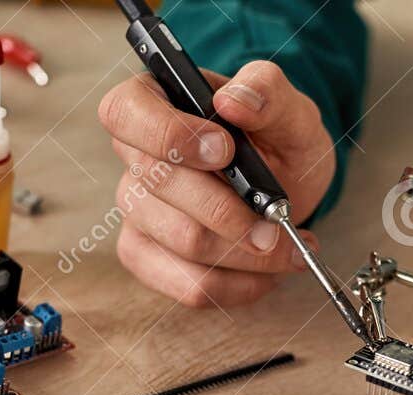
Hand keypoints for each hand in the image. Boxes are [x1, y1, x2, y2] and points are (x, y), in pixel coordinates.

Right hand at [97, 61, 335, 306]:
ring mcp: (138, 209)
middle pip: (161, 187)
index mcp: (154, 101)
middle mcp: (134, 156)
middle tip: (279, 218)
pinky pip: (187, 285)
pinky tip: (267, 273)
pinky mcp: (149, 256)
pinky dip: (239, 286)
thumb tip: (236, 100)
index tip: (226, 150)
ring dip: (245, 252)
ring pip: (183, 241)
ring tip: (286, 245)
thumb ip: (268, 91)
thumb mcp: (288, 108)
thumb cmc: (277, 141)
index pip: (125, 113)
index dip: (169, 135)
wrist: (285, 187)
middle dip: (230, 209)